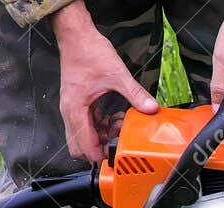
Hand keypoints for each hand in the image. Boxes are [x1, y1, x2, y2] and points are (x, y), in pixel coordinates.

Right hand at [53, 2, 158, 162]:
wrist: (76, 35)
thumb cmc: (90, 52)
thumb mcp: (117, 74)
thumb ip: (135, 94)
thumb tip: (152, 109)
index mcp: (75, 110)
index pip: (84, 147)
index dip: (101, 156)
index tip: (118, 155)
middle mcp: (70, 112)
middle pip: (80, 146)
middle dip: (101, 148)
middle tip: (120, 141)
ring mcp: (73, 108)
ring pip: (86, 136)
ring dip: (104, 136)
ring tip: (122, 125)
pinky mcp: (79, 104)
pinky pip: (89, 124)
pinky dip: (102, 126)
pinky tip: (116, 117)